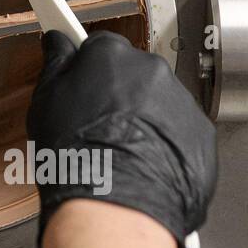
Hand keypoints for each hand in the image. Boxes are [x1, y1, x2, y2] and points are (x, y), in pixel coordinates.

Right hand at [27, 30, 216, 247]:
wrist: (115, 205)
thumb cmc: (78, 154)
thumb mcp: (46, 102)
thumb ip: (55, 63)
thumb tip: (58, 41)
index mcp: (111, 54)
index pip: (99, 46)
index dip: (88, 70)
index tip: (82, 83)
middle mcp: (152, 70)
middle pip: (133, 74)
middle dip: (118, 95)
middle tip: (96, 128)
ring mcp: (181, 102)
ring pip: (159, 104)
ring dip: (143, 121)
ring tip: (119, 153)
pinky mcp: (202, 134)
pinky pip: (181, 133)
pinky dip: (165, 146)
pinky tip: (142, 166)